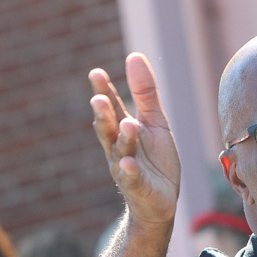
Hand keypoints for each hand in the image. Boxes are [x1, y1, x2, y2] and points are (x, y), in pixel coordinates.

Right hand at [89, 54, 181, 227]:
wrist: (160, 201)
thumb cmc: (154, 160)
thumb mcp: (154, 122)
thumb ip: (145, 93)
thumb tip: (134, 56)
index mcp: (122, 130)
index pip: (112, 107)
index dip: (104, 91)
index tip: (96, 73)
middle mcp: (118, 148)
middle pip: (108, 129)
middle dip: (103, 115)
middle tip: (99, 99)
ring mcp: (125, 169)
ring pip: (120, 152)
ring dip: (123, 138)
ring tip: (127, 124)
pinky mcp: (138, 188)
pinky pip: (131, 179)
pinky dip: (129, 172)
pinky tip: (128, 164)